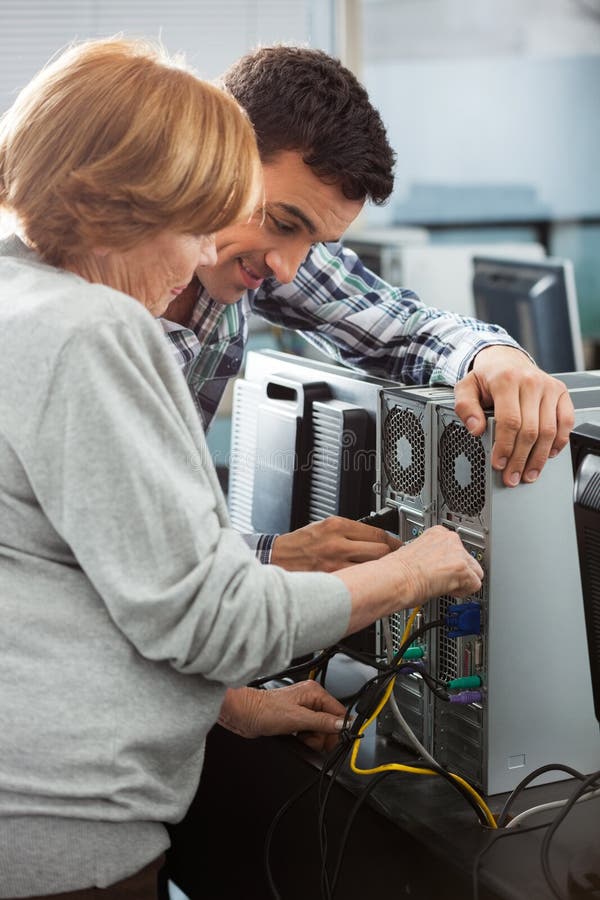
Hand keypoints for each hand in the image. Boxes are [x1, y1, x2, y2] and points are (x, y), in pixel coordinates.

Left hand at [218, 682, 347, 751]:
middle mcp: (310, 699)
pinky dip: (306, 738)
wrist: (245, 715)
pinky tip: (297, 736)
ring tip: (301, 736)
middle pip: (330, 723)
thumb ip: (322, 722)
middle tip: (311, 737)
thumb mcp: (298, 719)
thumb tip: (341, 725)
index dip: (339, 727)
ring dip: (313, 738)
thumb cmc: (265, 710)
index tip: (335, 739)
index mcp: (314, 692)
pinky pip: (310, 732)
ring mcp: (303, 709)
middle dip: (322, 735)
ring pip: (320, 730)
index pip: (339, 711)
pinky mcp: (296, 719)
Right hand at [270, 516, 400, 571]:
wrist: (277, 558)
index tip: (397, 544)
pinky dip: (365, 581)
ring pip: (372, 568)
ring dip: (379, 570)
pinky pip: (358, 581)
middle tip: (393, 558)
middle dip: (390, 555)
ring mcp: (335, 564)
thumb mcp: (323, 526)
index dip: (392, 540)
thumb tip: (372, 536)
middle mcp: (338, 544)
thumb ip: (348, 530)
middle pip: (380, 551)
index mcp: (337, 526)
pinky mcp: (332, 580)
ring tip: (381, 571)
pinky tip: (365, 581)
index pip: (377, 533)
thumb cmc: (299, 543)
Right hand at [389, 525, 482, 604]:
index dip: (450, 564)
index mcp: (437, 532)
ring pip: (475, 572)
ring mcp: (457, 552)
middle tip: (444, 582)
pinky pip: (475, 584)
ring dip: (463, 582)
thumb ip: (433, 556)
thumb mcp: (417, 554)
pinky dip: (464, 591)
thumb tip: (438, 567)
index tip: (443, 571)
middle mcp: (449, 538)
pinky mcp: (462, 567)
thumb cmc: (398, 571)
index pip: (457, 548)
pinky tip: (448, 591)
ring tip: (444, 587)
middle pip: (469, 559)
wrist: (395, 578)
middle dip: (460, 573)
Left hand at [454, 346, 573, 486]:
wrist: (506, 359)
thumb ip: (465, 407)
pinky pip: (566, 422)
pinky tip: (547, 455)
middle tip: (512, 476)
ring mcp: (549, 387)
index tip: (499, 463)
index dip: (505, 447)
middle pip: (530, 430)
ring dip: (539, 458)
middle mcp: (531, 382)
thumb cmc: (487, 377)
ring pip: (549, 430)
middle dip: (520, 459)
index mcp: (506, 380)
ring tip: (528, 474)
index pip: (509, 421)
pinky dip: (558, 442)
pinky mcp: (561, 392)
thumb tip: (475, 429)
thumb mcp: (466, 387)